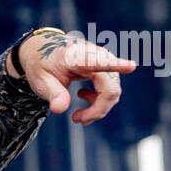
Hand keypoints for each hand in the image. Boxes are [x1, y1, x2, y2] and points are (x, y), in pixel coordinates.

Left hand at [6, 31, 135, 125]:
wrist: (44, 50)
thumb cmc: (42, 65)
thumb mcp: (40, 80)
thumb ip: (52, 93)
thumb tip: (59, 109)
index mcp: (75, 56)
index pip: (97, 62)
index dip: (115, 65)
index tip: (131, 66)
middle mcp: (95, 56)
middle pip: (109, 89)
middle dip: (97, 110)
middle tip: (77, 120)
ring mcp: (103, 61)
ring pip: (112, 92)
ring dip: (98, 108)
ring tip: (77, 116)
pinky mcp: (106, 68)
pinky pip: (110, 89)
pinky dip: (99, 101)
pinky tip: (83, 97)